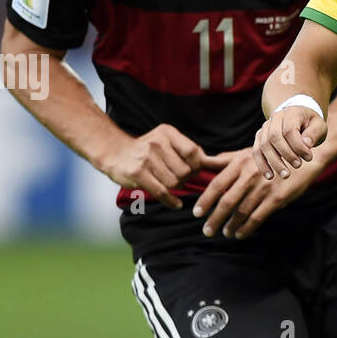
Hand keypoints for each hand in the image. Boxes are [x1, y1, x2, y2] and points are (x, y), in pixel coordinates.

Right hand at [101, 123, 225, 208]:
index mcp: (167, 133)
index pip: (194, 152)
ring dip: (176, 189)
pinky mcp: (137, 173)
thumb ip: (191, 151)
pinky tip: (176, 204)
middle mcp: (157, 143)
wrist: (115, 153)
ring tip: (169, 184)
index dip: (197, 166)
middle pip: (185, 171)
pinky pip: (162, 192)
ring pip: (175, 183)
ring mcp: (146, 158)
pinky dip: (172, 201)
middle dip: (186, 179)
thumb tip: (221, 163)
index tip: (193, 171)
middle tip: (178, 179)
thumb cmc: (147, 150)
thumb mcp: (168, 142)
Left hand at [194, 147, 323, 237]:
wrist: (303, 158)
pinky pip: (257, 217)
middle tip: (207, 231)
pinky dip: (246, 228)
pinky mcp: (277, 199)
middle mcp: (250, 176)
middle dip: (215, 219)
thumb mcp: (250, 152)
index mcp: (240, 164)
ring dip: (230, 226)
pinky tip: (240, 234)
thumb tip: (207, 162)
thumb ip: (228, 159)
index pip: (217, 185)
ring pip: (241, 212)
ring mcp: (264, 188)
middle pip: (227, 201)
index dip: (205, 200)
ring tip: (224, 233)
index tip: (197, 213)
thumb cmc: (273, 155)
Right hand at [253, 105, 326, 179]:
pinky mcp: (260, 137)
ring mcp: (265, 127)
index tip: (309, 157)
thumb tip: (306, 144)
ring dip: (274, 162)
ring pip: (264, 145)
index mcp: (290, 113)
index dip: (298, 146)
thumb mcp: (319, 126)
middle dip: (286, 154)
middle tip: (298, 166)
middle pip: (274, 137)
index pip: (289, 130)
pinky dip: (262, 164)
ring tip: (285, 175)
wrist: (298, 118)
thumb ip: (314, 133)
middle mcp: (275, 118)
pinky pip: (257, 151)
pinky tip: (270, 176)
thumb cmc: (310, 124)